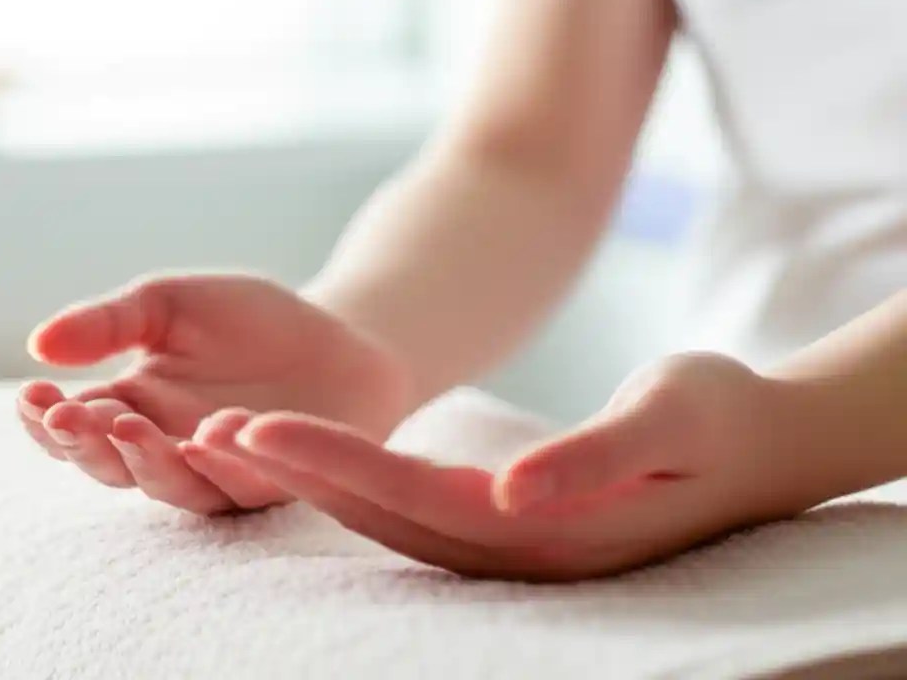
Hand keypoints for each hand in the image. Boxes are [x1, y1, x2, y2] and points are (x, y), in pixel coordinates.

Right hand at [16, 274, 410, 514]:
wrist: (340, 333)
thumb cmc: (247, 320)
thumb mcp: (167, 303)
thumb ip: (108, 323)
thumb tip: (37, 344)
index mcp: (132, 408)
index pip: (75, 426)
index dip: (47, 419)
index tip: (32, 394)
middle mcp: (168, 450)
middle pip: (113, 468)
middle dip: (88, 445)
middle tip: (73, 417)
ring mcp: (221, 472)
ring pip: (175, 487)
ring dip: (150, 461)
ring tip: (133, 427)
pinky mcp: (277, 478)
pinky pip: (247, 483)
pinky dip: (228, 464)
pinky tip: (213, 433)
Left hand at [195, 353, 817, 580]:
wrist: (757, 444)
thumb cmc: (717, 418)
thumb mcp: (669, 417)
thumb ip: (591, 461)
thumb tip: (511, 491)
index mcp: (542, 526)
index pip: (409, 493)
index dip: (326, 460)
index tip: (251, 429)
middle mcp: (511, 546)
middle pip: (377, 510)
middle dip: (291, 471)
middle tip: (205, 433)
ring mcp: (506, 543)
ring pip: (383, 516)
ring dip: (306, 480)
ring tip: (230, 442)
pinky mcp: (504, 525)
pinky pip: (410, 509)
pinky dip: (349, 484)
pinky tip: (306, 460)